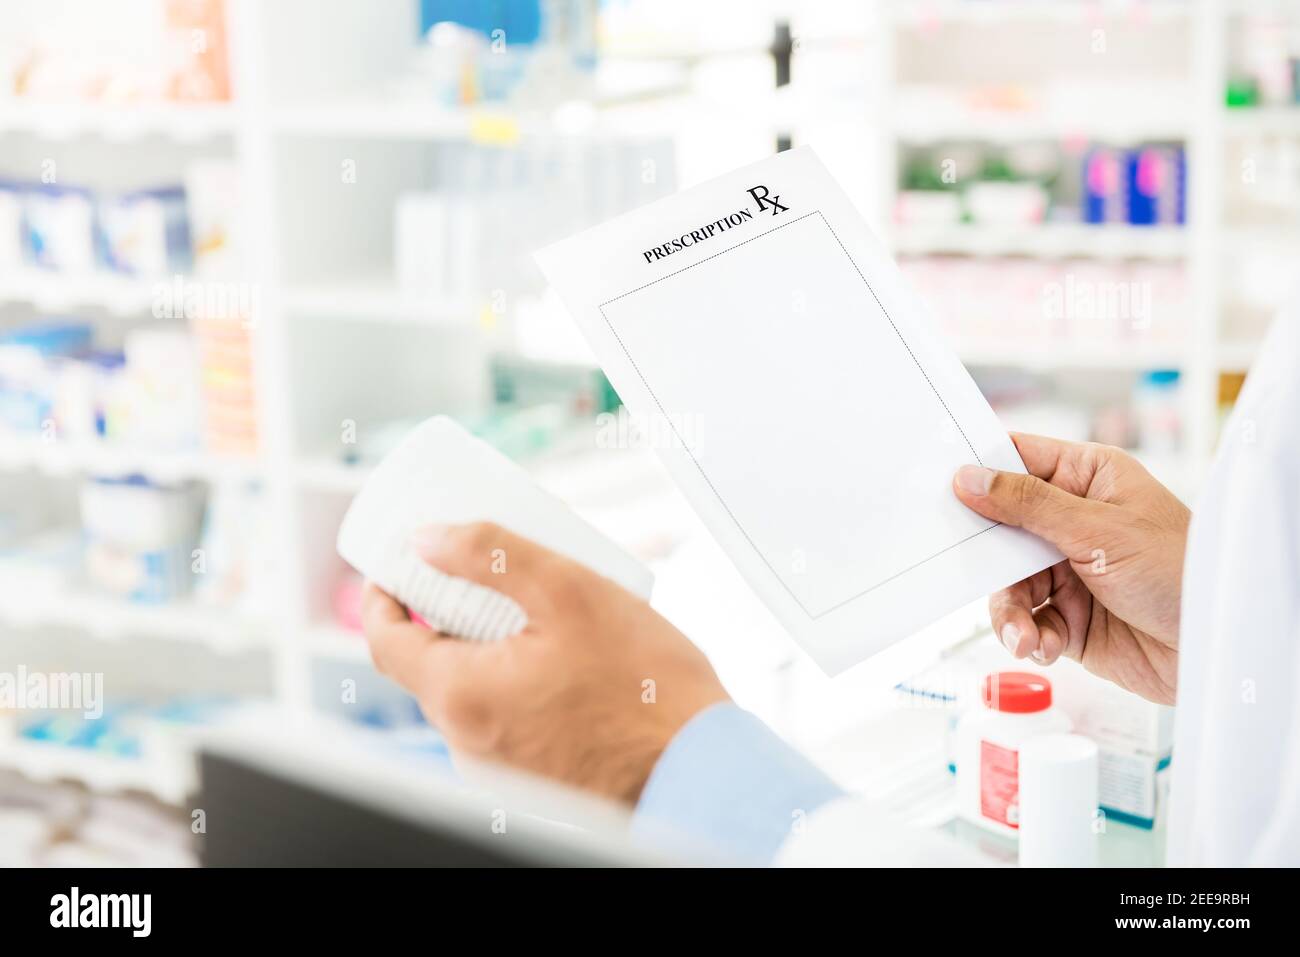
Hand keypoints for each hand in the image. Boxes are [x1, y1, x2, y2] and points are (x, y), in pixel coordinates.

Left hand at [361, 522, 729, 803]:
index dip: (383, 595)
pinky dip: (512, 680)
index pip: (385, 641)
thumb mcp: (568, 590)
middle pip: (429, 663)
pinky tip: (561, 659)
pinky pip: (499, 716)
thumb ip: (490, 555)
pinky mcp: (528, 777)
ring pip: (468, 689)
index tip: (397, 567)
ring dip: (487, 646)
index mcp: (462, 695)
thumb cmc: (645, 688)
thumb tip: (428, 539)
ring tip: (539, 614)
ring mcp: (497, 767)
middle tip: (486, 575)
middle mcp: (468, 741)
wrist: (698, 767)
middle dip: (447, 613)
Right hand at [952, 433, 1189, 703]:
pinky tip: (1043, 645)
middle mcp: (1075, 522)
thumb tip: (970, 477)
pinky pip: (1026, 621)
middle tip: (973, 571)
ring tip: (1023, 635)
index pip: (1020, 461)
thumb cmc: (1182, 572)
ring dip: (1011, 612)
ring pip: (1008, 583)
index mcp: (1089, 480)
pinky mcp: (1069, 618)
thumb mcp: (1098, 530)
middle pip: (1002, 529)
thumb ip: (1028, 504)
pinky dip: (1028, 636)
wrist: (1217, 649)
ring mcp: (1070, 571)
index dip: (980, 471)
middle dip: (989, 559)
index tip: (942, 486)